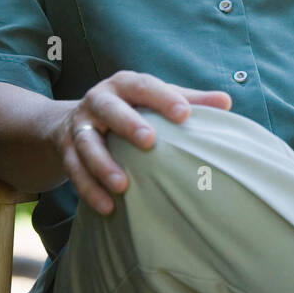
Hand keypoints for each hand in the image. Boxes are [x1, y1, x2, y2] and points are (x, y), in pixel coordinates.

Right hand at [52, 72, 232, 215]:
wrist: (70, 120)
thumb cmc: (128, 109)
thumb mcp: (154, 99)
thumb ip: (188, 100)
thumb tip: (226, 102)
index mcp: (124, 84)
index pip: (144, 86)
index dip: (163, 98)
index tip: (184, 114)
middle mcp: (98, 100)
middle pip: (109, 109)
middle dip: (128, 124)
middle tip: (149, 141)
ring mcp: (80, 126)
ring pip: (87, 144)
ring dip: (103, 164)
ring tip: (123, 185)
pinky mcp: (66, 151)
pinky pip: (75, 171)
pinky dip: (90, 189)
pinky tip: (108, 208)